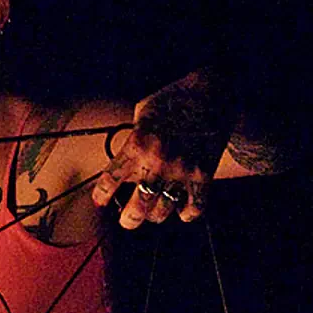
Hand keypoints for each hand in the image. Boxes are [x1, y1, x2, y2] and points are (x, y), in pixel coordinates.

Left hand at [91, 72, 233, 227]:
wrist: (212, 92)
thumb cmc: (173, 98)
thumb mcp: (142, 113)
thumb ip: (132, 139)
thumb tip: (126, 160)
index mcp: (137, 144)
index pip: (110, 180)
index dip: (101, 196)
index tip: (99, 202)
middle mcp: (157, 162)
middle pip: (137, 207)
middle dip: (129, 219)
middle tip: (127, 220)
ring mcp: (182, 171)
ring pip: (163, 211)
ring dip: (155, 216)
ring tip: (152, 214)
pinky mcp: (204, 175)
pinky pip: (195, 207)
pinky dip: (187, 213)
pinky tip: (181, 210)